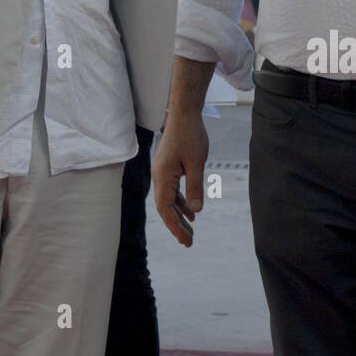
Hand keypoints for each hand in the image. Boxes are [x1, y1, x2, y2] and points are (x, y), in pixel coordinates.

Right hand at [153, 110, 208, 246]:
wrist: (183, 112)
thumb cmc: (190, 135)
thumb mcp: (196, 163)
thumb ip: (195, 187)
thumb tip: (196, 212)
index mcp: (162, 176)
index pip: (166, 209)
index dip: (175, 227)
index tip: (186, 241)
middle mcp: (159, 176)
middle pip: (165, 207)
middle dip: (176, 226)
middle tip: (189, 243)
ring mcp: (162, 172)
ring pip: (169, 200)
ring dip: (179, 215)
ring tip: (191, 231)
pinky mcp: (168, 167)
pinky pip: (173, 190)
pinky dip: (181, 202)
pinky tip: (191, 211)